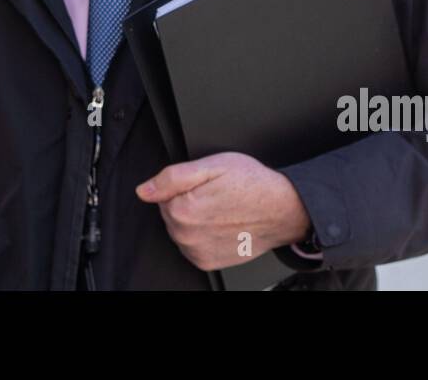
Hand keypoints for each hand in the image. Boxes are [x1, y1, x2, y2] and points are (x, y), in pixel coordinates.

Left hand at [136, 152, 310, 270]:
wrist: (283, 210)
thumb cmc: (253, 184)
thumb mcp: (213, 165)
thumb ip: (172, 177)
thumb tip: (144, 189)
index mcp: (183, 209)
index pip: (161, 194)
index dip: (183, 185)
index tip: (204, 184)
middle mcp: (187, 236)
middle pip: (170, 213)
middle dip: (187, 202)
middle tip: (214, 194)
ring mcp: (197, 251)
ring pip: (180, 229)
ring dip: (194, 219)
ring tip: (220, 209)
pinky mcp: (207, 262)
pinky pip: (192, 245)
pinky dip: (202, 235)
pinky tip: (221, 225)